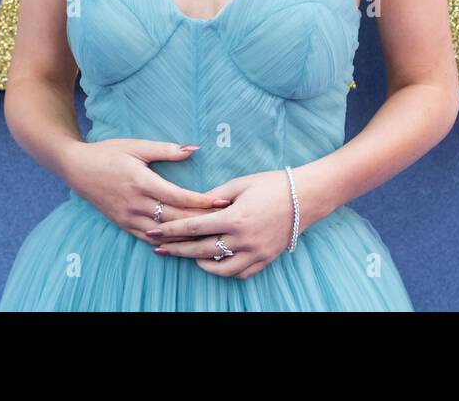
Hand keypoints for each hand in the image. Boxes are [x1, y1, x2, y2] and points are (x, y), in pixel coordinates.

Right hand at [62, 139, 229, 244]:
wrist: (77, 168)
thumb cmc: (109, 153)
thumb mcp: (137, 146)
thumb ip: (166, 150)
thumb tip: (193, 148)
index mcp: (142, 181)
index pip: (178, 197)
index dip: (202, 201)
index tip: (222, 202)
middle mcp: (136, 203)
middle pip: (175, 218)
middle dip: (201, 221)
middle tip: (224, 221)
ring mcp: (128, 216)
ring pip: (163, 232)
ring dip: (187, 234)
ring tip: (209, 235)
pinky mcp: (123, 224)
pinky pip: (148, 237)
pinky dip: (167, 241)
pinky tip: (182, 243)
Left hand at [148, 170, 298, 279]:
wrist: (306, 196)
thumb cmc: (272, 184)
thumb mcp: (240, 184)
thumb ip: (213, 197)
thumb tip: (191, 206)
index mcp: (235, 218)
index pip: (194, 227)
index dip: (171, 230)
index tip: (153, 232)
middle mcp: (244, 239)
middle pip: (201, 251)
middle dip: (177, 250)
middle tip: (159, 248)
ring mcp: (256, 253)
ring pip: (220, 269)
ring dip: (200, 263)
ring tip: (188, 255)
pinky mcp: (266, 259)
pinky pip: (240, 273)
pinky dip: (224, 270)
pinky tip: (214, 262)